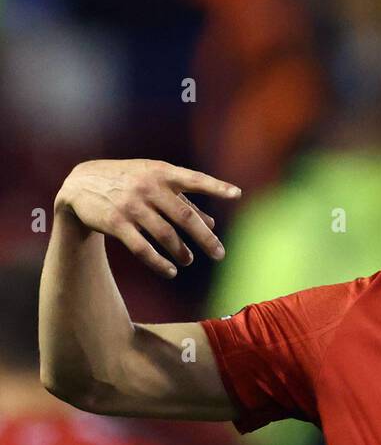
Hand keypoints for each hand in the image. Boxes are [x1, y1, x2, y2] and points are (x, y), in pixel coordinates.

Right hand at [55, 158, 240, 278]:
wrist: (80, 184)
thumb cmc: (126, 182)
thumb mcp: (153, 182)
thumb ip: (182, 201)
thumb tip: (212, 224)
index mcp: (160, 172)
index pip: (193, 179)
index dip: (215, 186)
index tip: (236, 194)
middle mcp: (147, 186)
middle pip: (184, 216)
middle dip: (205, 238)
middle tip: (220, 254)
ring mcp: (131, 205)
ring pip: (165, 235)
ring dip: (181, 252)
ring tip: (189, 261)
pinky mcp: (116, 223)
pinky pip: (143, 249)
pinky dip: (160, 264)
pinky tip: (170, 272)